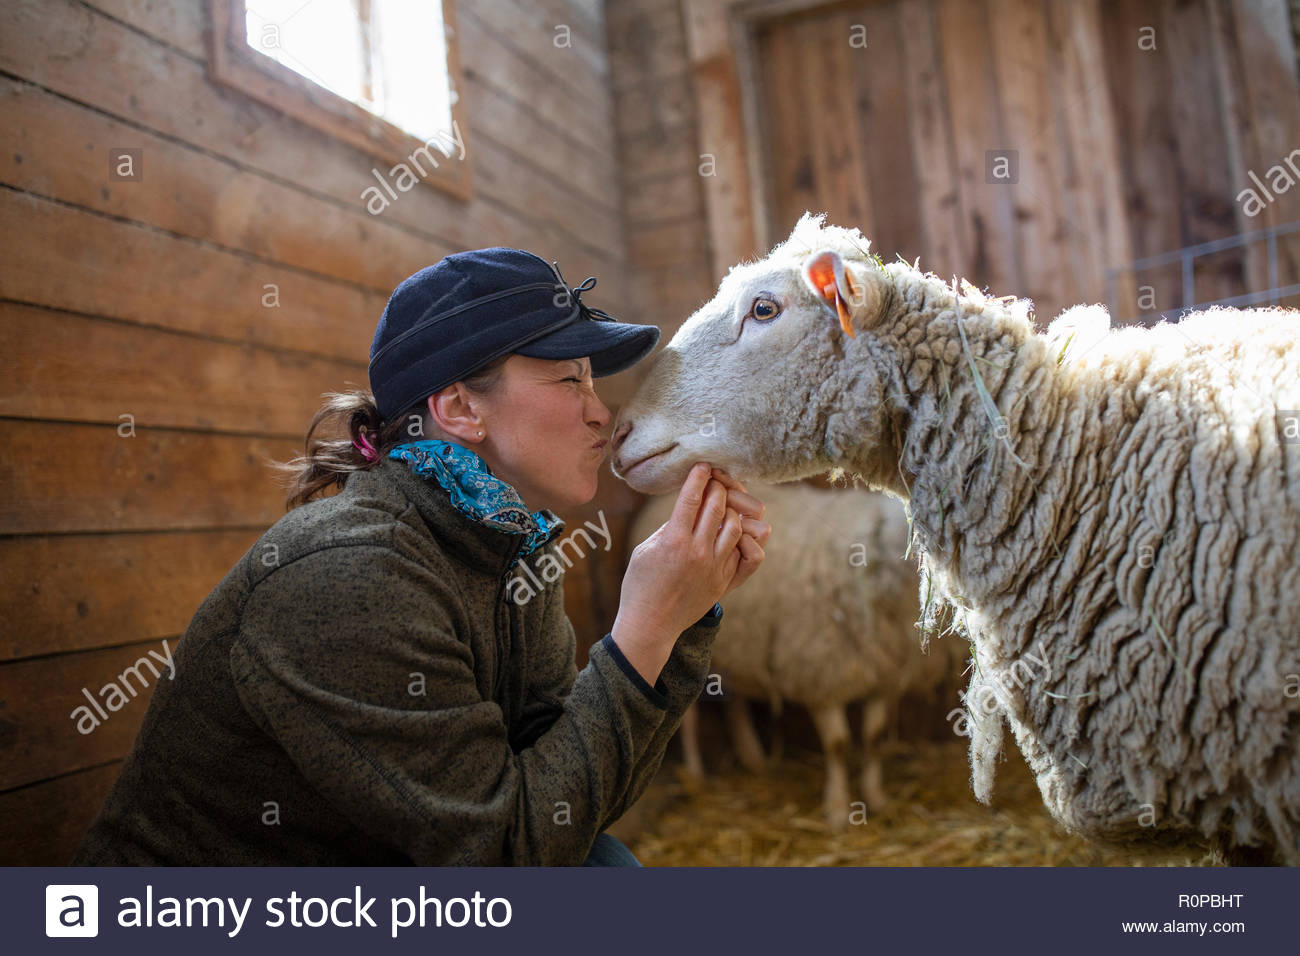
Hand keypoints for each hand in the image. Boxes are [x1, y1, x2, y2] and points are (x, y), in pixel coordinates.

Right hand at [612, 463, 764, 683]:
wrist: (650, 625)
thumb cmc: (640, 585)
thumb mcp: (646, 550)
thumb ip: (668, 527)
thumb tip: (688, 509)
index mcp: (674, 541)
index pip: (691, 498)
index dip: (698, 477)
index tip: (702, 466)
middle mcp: (697, 552)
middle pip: (717, 507)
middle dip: (717, 488)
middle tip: (714, 481)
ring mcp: (714, 568)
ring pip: (734, 527)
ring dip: (731, 512)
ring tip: (723, 507)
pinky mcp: (724, 582)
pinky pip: (743, 553)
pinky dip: (740, 538)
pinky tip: (732, 532)